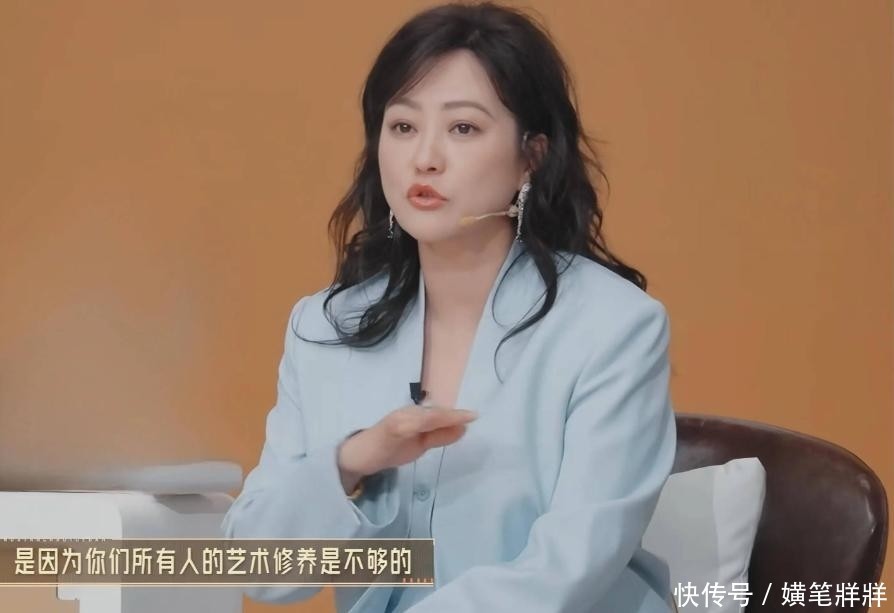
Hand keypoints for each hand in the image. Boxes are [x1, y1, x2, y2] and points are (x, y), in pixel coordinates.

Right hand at [336, 405, 477, 493]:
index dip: (456, 415)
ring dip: (443, 417)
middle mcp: (407, 413)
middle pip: (434, 413)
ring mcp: (398, 419)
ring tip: (461, 418)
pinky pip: (409, 425)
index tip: (474, 415)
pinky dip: (423, 423)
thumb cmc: (389, 449)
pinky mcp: (390, 428)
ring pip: (424, 417)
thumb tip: (464, 429)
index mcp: (415, 416)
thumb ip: (439, 436)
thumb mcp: (420, 444)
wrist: (358, 456)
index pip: (438, 414)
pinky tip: (436, 422)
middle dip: (453, 415)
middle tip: (473, 415)